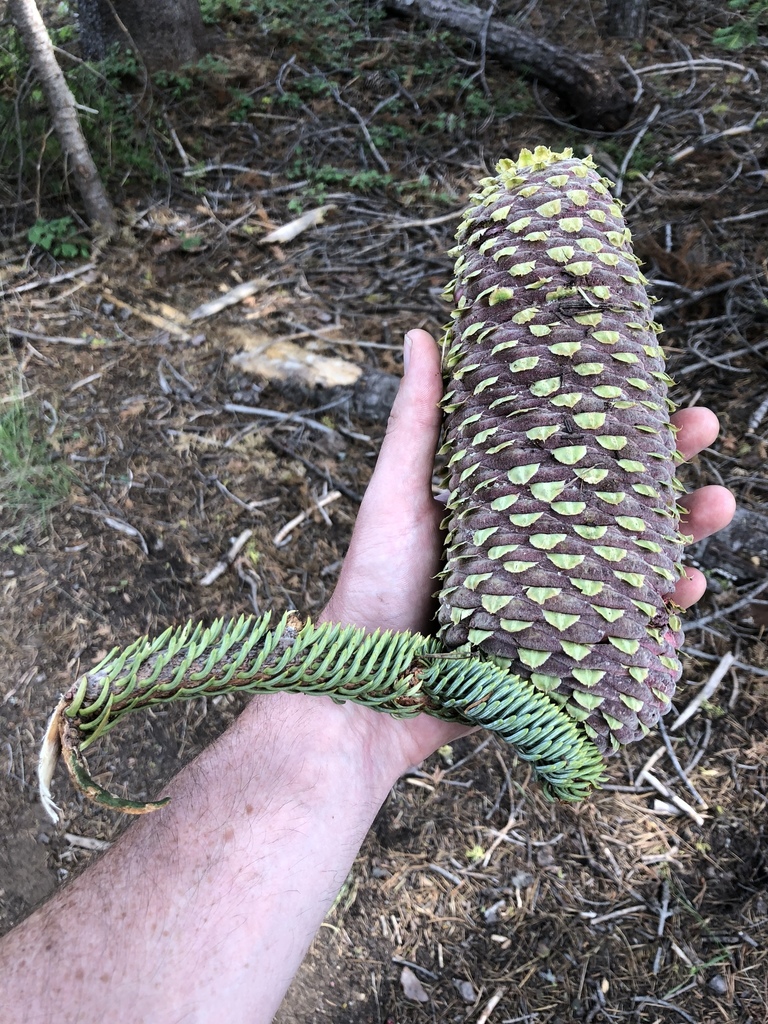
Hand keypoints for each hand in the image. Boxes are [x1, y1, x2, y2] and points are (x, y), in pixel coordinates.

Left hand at [319, 329, 735, 763]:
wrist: (364, 692)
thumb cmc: (372, 583)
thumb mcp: (396, 494)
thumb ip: (417, 422)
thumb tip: (424, 332)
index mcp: (502, 501)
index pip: (572, 452)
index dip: (616, 422)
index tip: (657, 388)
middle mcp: (533, 545)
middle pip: (615, 502)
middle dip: (668, 467)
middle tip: (705, 433)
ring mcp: (551, 599)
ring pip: (632, 561)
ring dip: (681, 535)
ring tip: (717, 508)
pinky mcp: (559, 651)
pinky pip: (621, 630)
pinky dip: (657, 616)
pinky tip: (681, 595)